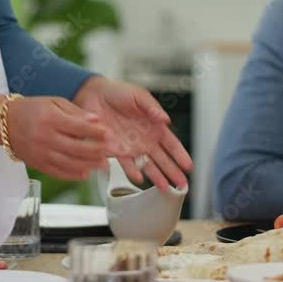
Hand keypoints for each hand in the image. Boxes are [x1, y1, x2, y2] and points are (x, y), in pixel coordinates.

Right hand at [4, 96, 111, 179]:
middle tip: (112, 151)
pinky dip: (73, 175)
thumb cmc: (31, 109)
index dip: (95, 131)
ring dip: (89, 165)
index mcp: (50, 118)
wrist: (5, 123)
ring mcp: (41, 153)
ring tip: (103, 163)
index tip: (109, 133)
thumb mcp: (54, 102)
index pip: (78, 127)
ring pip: (70, 163)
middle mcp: (45, 137)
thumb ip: (75, 112)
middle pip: (76, 147)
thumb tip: (96, 120)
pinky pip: (58, 172)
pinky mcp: (38, 164)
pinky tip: (85, 173)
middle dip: (97, 150)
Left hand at [73, 76, 191, 189]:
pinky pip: (125, 164)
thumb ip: (152, 108)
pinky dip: (132, 171)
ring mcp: (132, 146)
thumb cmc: (117, 92)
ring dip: (157, 177)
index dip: (180, 155)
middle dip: (174, 172)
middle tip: (183, 185)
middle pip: (163, 159)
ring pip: (147, 166)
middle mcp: (145, 139)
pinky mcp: (116, 149)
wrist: (93, 95)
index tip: (188, 166)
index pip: (171, 144)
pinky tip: (138, 178)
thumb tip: (165, 119)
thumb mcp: (139, 96)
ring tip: (166, 189)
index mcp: (154, 126)